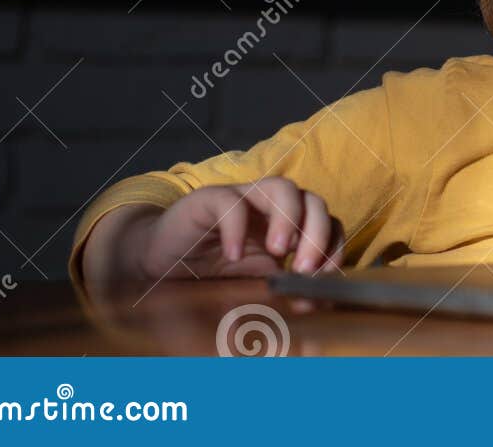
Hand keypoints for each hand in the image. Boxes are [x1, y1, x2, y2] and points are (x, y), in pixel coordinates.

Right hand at [129, 177, 345, 280]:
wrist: (159, 261)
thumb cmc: (210, 272)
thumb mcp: (253, 285)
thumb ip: (284, 290)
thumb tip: (317, 305)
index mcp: (289, 225)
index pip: (328, 223)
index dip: (333, 246)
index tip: (326, 278)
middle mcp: (271, 207)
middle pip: (313, 200)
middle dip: (317, 234)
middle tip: (305, 269)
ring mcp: (244, 198)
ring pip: (282, 187)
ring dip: (288, 219)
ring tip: (278, 252)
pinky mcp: (210, 199)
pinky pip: (232, 203)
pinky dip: (237, 227)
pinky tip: (234, 255)